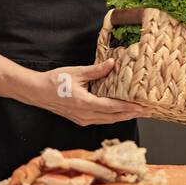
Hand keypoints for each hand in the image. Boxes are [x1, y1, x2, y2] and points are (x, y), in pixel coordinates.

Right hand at [26, 58, 149, 125]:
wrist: (37, 92)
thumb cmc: (54, 81)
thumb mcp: (77, 72)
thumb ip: (96, 70)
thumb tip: (113, 64)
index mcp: (85, 104)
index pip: (113, 108)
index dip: (130, 108)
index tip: (143, 107)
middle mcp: (85, 116)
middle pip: (114, 117)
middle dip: (132, 114)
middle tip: (149, 111)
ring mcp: (83, 119)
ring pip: (108, 120)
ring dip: (124, 116)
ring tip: (138, 112)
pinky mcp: (80, 119)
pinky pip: (101, 119)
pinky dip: (113, 116)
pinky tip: (120, 111)